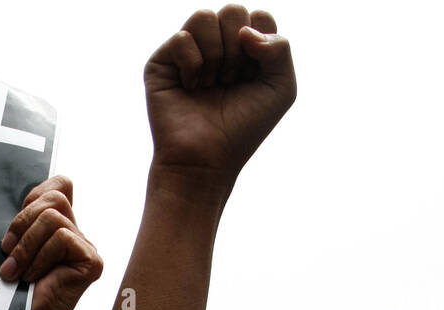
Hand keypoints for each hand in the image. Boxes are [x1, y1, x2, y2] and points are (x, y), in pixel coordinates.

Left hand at [0, 176, 102, 309]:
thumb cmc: (9, 289)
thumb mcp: (11, 246)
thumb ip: (22, 221)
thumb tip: (18, 195)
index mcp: (59, 225)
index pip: (60, 184)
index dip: (35, 195)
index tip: (14, 229)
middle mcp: (76, 233)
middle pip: (54, 196)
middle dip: (22, 223)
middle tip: (6, 252)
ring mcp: (87, 247)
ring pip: (54, 217)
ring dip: (26, 246)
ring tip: (15, 272)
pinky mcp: (92, 262)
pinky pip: (62, 238)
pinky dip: (40, 257)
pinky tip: (33, 278)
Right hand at [144, 6, 295, 195]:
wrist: (206, 160)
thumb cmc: (243, 128)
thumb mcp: (281, 88)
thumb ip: (280, 47)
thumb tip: (243, 30)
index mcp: (246, 48)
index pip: (259, 16)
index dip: (261, 44)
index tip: (253, 76)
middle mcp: (217, 45)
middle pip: (233, 10)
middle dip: (237, 49)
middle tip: (230, 82)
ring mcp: (188, 51)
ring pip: (204, 16)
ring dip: (214, 56)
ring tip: (210, 85)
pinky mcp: (162, 61)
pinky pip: (182, 38)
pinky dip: (193, 66)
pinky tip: (190, 88)